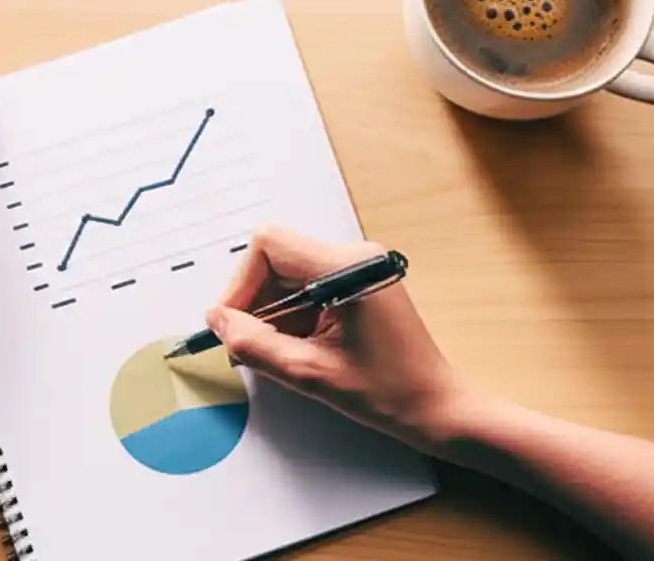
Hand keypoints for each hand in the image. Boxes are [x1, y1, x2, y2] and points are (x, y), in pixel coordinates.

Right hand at [206, 226, 469, 449]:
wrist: (435, 407)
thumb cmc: (390, 392)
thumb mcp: (308, 373)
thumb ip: (254, 344)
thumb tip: (218, 321)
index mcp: (346, 267)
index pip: (268, 246)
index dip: (241, 283)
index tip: (232, 321)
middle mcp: (354, 257)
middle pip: (275, 259)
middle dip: (255, 302)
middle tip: (250, 344)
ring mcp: (357, 269)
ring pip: (286, 275)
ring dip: (273, 313)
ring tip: (284, 353)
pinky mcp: (356, 284)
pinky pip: (305, 287)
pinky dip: (291, 316)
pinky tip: (301, 348)